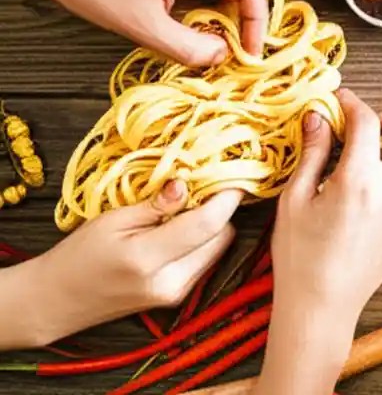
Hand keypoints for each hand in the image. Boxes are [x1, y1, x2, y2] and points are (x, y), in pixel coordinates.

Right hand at [11, 181, 238, 347]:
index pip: (208, 225)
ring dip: (211, 225)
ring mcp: (177, 294)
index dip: (227, 197)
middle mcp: (171, 282)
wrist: (58, 301)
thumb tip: (187, 183)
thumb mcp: (111, 221)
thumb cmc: (78, 256)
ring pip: (219, 248)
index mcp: (148, 260)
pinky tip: (177, 232)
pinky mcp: (179, 297)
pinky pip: (207, 260)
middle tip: (198, 188)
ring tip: (181, 211)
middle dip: (217, 209)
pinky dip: (201, 241)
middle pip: (222, 236)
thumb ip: (155, 205)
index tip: (232, 173)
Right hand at [270, 90, 381, 323]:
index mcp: (359, 179)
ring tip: (372, 154)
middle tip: (365, 125)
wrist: (323, 304)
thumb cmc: (299, 255)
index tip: (340, 100)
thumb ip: (312, 153)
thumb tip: (318, 116)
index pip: (366, 121)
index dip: (352, 103)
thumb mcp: (295, 199)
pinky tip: (381, 184)